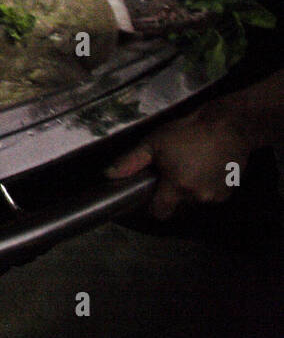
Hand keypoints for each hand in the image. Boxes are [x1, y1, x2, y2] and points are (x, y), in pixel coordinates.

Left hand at [106, 102, 254, 218]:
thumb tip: (109, 175)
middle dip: (173, 193)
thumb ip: (131, 162)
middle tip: (172, 170)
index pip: (160, 212)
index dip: (153, 206)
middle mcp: (197, 196)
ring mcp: (216, 195)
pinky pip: (211, 194)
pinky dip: (206, 186)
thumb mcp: (153, 143)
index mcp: (177, 186)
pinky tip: (204, 168)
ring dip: (190, 189)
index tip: (151, 194)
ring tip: (190, 166)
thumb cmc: (188, 132)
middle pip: (178, 205)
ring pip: (195, 200)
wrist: (228, 125)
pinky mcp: (229, 190)